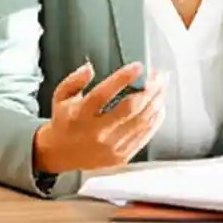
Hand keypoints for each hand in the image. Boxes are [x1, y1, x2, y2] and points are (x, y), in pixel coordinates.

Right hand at [32, 61, 166, 173]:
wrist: (60, 155)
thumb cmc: (64, 122)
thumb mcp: (60, 97)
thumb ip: (74, 80)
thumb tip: (89, 68)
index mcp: (79, 116)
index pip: (102, 94)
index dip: (122, 78)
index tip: (138, 66)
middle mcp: (96, 133)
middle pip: (130, 108)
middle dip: (149, 89)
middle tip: (159, 75)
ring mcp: (110, 147)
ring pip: (141, 121)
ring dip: (156, 101)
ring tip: (162, 87)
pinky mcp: (121, 156)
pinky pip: (144, 135)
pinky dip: (155, 119)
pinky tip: (159, 106)